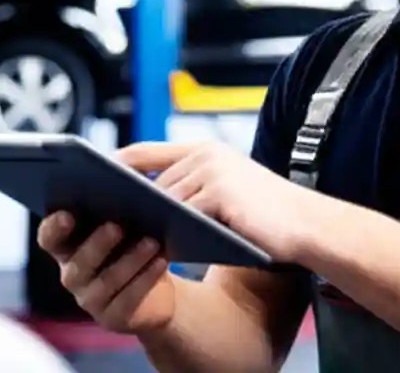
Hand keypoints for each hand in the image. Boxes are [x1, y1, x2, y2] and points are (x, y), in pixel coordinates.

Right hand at [37, 212, 174, 334]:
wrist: (155, 294)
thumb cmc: (133, 247)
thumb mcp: (124, 226)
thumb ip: (117, 206)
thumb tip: (130, 180)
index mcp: (68, 247)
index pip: (49, 238)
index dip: (54, 227)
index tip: (68, 214)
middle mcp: (73, 275)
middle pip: (79, 262)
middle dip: (98, 244)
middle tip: (117, 226)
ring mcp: (91, 300)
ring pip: (107, 281)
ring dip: (130, 260)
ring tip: (152, 242)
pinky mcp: (113, 318)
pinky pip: (128, 298)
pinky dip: (146, 279)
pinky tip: (160, 261)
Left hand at [119, 141, 320, 261]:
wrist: (308, 226)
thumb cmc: (266, 217)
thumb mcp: (225, 195)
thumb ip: (191, 192)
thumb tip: (147, 210)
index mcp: (205, 149)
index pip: (146, 151)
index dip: (116, 166)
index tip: (91, 182)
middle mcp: (206, 154)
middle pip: (151, 180)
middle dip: (128, 202)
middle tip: (101, 222)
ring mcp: (213, 172)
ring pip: (164, 201)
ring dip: (147, 221)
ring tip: (124, 240)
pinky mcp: (220, 195)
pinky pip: (183, 217)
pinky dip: (169, 234)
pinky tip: (157, 251)